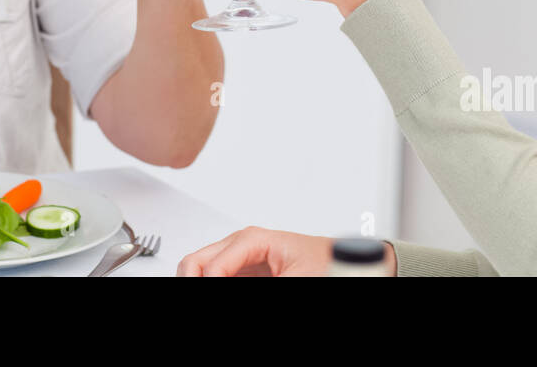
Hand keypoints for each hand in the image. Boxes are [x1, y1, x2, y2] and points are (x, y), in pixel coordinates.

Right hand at [176, 226, 397, 275]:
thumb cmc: (325, 264)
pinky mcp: (243, 273)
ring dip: (201, 280)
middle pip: (194, 262)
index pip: (212, 266)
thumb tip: (224, 280)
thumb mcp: (294, 279)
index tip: (208, 295)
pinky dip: (213, 282)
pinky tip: (218, 291)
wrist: (343, 263)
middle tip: (195, 296)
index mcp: (251, 239)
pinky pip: (216, 277)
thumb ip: (256, 283)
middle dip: (193, 279)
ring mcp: (238, 259)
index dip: (208, 283)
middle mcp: (240, 245)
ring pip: (200, 270)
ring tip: (204, 292)